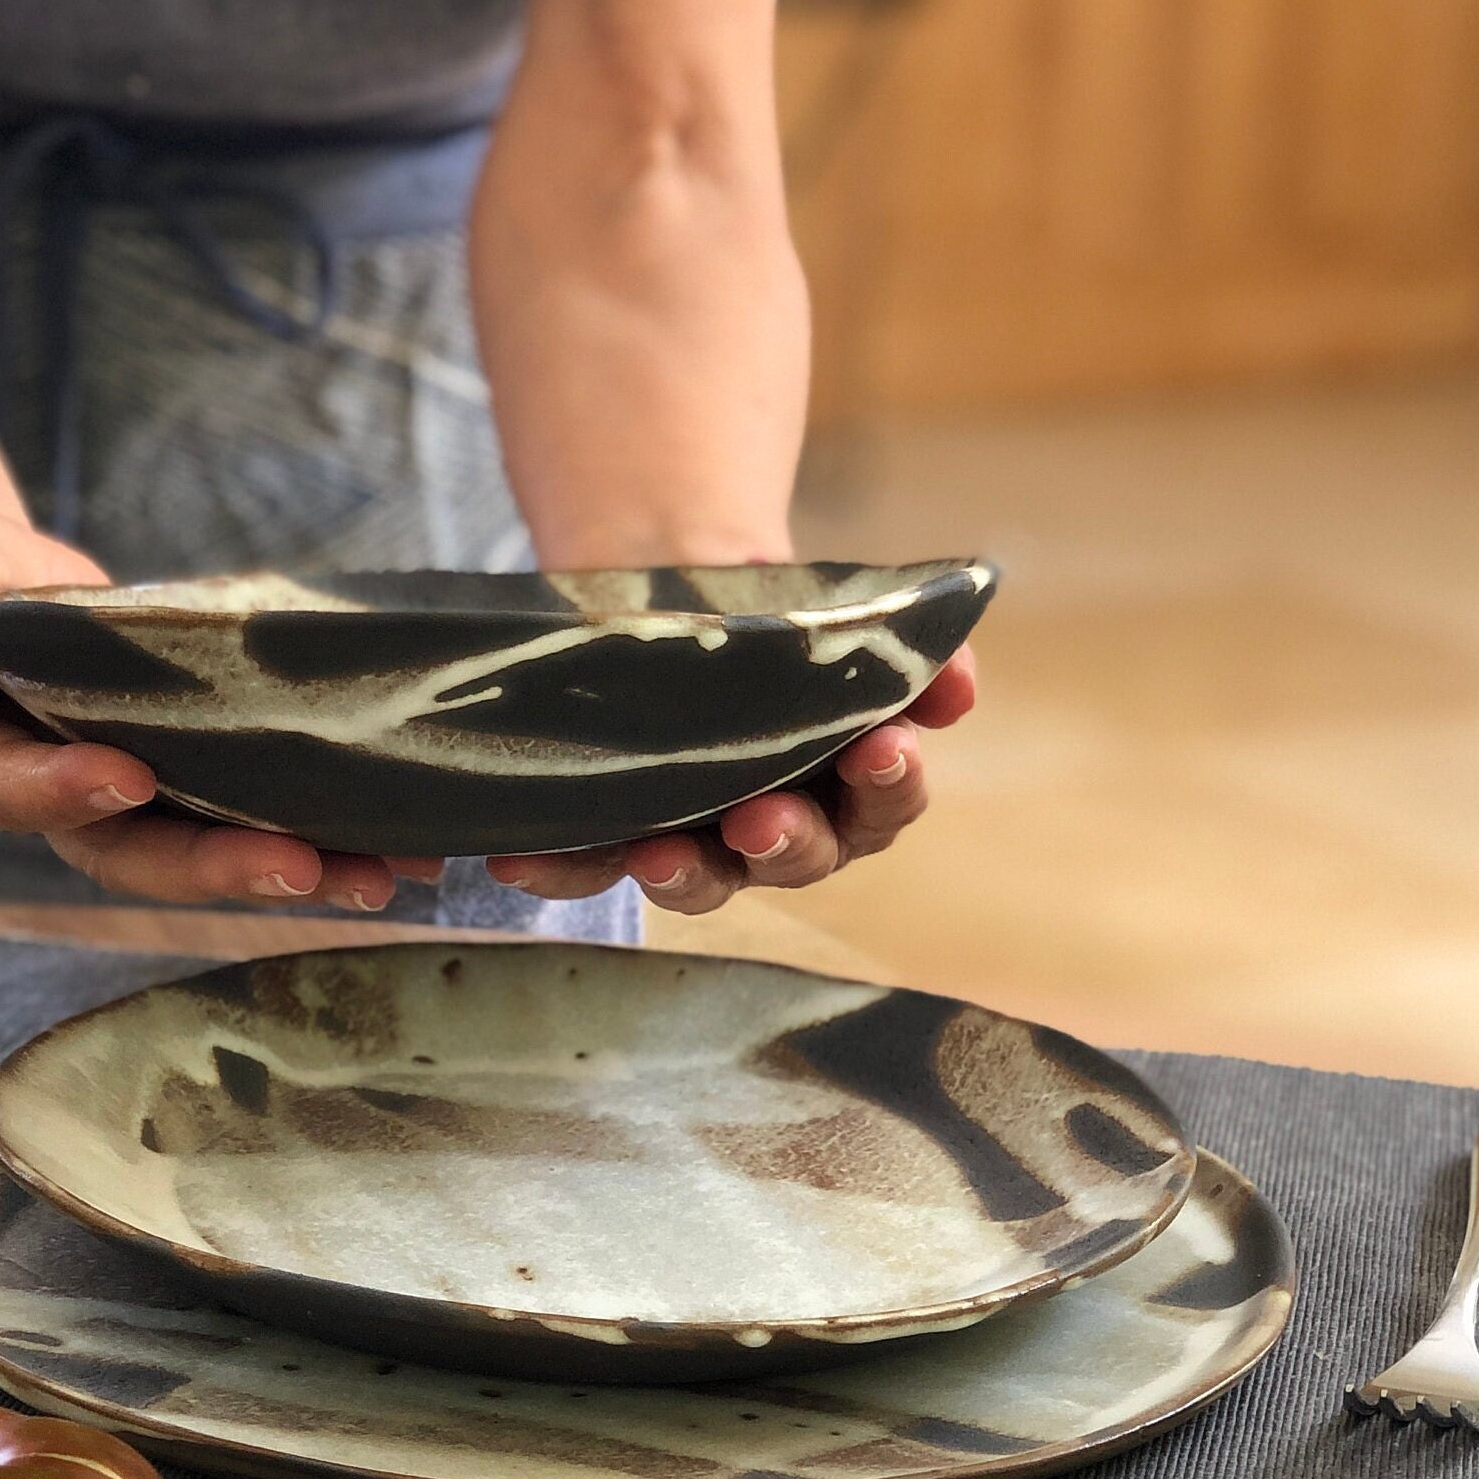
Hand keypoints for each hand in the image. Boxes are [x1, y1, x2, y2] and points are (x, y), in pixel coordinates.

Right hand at [0, 490, 435, 909]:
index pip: (22, 792)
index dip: (70, 792)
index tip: (128, 777)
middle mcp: (56, 796)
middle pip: (138, 852)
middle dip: (223, 866)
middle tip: (305, 868)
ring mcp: (120, 787)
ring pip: (204, 844)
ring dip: (291, 866)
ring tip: (379, 873)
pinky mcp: (173, 762)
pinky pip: (240, 800)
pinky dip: (311, 824)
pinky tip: (385, 838)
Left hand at [486, 647, 977, 915]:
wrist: (676, 599)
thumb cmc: (776, 623)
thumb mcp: (839, 619)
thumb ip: (902, 650)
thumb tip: (957, 684)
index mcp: (846, 790)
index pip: (881, 803)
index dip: (888, 783)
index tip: (882, 748)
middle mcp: (774, 833)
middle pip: (795, 859)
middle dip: (783, 841)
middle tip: (762, 819)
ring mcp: (694, 841)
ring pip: (696, 879)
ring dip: (682, 875)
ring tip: (657, 855)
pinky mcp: (611, 836)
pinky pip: (585, 866)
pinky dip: (557, 868)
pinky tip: (521, 856)